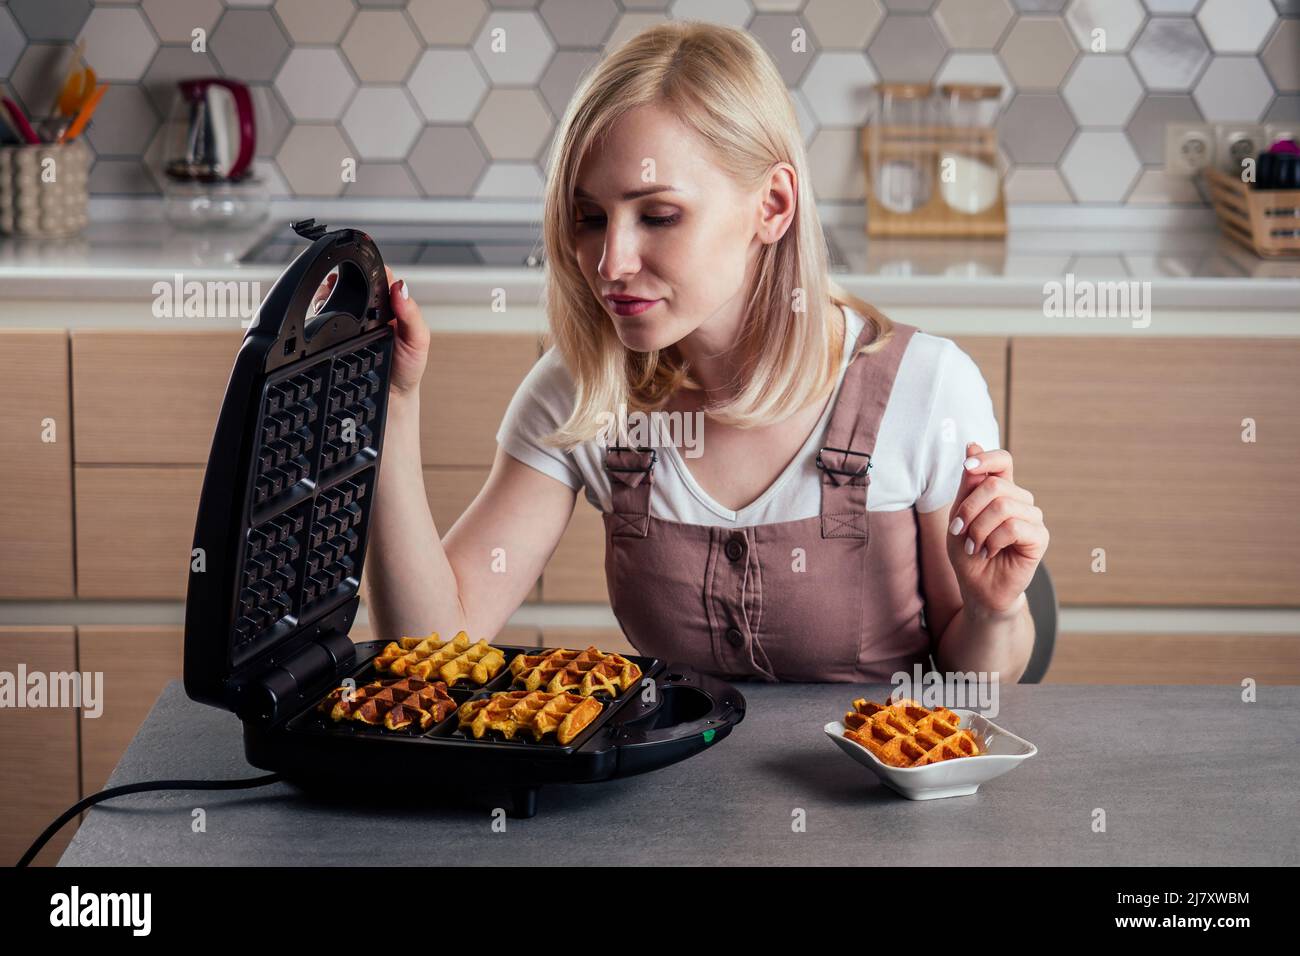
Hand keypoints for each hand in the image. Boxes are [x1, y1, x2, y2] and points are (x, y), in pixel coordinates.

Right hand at [309, 265, 428, 397]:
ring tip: (324, 295)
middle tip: (333, 282)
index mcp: (392, 306)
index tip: (358, 263)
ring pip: (334, 298)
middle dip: (340, 277)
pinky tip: (317, 313)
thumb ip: (412, 315)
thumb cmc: (407, 369)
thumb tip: (400, 287)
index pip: (379, 276)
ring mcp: (352, 323)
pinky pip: (324, 319)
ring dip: (326, 293)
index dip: (369, 267)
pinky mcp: (337, 337)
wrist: (391, 399)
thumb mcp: (417, 341)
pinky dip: (317, 313)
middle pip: (352, 283)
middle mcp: (371, 311)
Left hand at [946, 442, 1048, 616]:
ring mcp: (1032, 517)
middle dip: (968, 509)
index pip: (1003, 460)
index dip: (986, 458)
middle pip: (994, 484)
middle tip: (960, 532)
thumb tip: (972, 444)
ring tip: (974, 546)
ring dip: (978, 529)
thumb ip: (968, 485)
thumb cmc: (967, 553)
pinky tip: (989, 552)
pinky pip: (1014, 526)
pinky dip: (993, 540)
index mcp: (1001, 491)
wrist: (978, 588)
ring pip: (1002, 506)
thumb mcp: (959, 516)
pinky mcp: (1040, 537)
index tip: (967, 467)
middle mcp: (1020, 500)